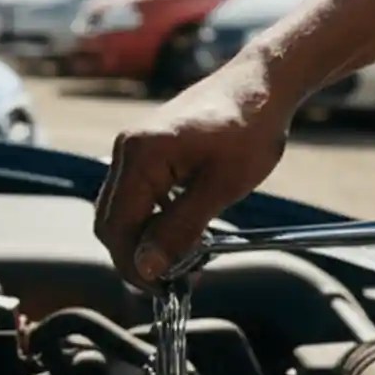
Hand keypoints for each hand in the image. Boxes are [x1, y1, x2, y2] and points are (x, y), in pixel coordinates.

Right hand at [95, 61, 295, 288]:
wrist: (263, 84)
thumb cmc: (250, 128)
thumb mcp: (221, 187)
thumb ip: (180, 229)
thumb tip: (147, 267)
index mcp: (140, 155)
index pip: (117, 228)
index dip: (135, 266)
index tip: (165, 290)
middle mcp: (126, 149)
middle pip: (111, 223)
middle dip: (137, 257)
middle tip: (176, 281)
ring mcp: (133, 148)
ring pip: (123, 212)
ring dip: (146, 240)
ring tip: (186, 260)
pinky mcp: (146, 150)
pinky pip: (137, 196)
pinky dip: (153, 221)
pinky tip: (184, 232)